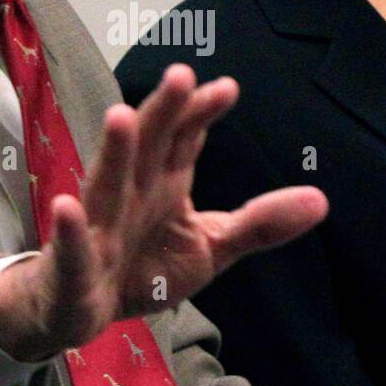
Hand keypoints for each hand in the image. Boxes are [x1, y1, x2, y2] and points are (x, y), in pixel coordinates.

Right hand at [0, 64, 326, 360]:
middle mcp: (131, 192)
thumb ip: (259, 222)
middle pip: (148, 143)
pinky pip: (72, 246)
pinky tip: (65, 207)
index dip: (201, 112)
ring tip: (121, 115)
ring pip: (106, 182)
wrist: (80, 311)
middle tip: (181, 74)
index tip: (227, 89)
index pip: (184, 137)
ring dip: (113, 150)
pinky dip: (69, 228)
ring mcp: (99, 225)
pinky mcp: (74, 263)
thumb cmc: (143, 269)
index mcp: (164, 181)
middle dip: (163, 110)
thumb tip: (320, 200)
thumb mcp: (211, 246)